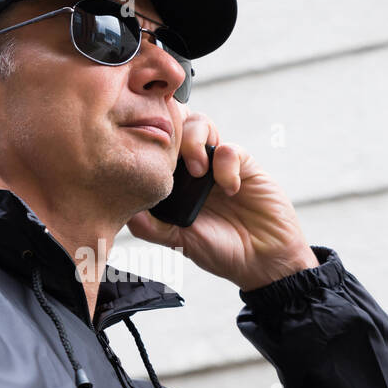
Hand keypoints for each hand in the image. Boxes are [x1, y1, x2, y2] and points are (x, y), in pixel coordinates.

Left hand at [126, 108, 318, 290]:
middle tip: (169, 157)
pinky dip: (225, 164)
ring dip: (194, 142)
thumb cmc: (221, 252)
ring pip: (199, 124)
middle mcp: (193, 167)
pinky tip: (229, 189)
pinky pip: (228, 148)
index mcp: (173, 182)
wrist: (263, 263)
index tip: (143, 158)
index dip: (146, 142)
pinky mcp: (244, 164)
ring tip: (197, 172)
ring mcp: (218, 163)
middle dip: (168, 130)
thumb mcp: (178, 242)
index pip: (154, 146)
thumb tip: (124, 209)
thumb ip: (150, 226)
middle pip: (174, 124)